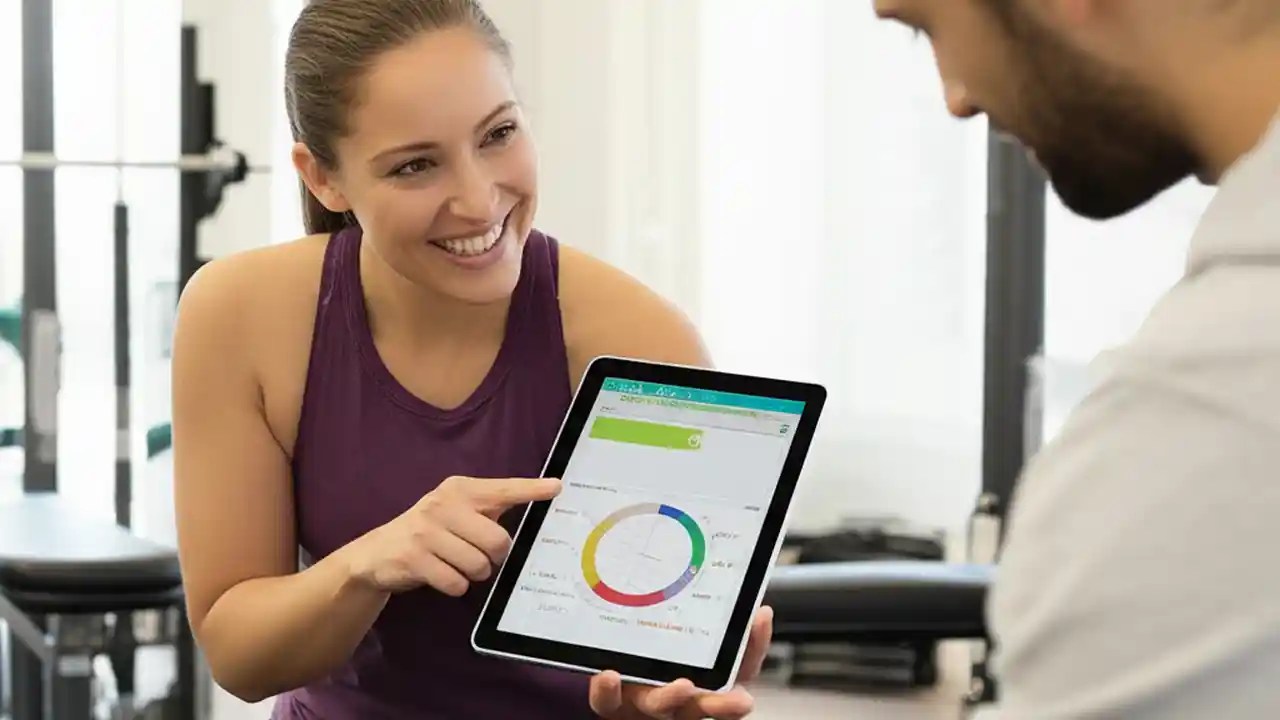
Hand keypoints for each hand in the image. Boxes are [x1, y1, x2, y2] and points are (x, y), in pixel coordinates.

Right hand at [347, 475, 562, 595]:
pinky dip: (455, 585)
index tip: (557, 487)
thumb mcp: (456, 511)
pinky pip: (456, 583)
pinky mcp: (414, 559)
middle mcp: (443, 505)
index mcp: (460, 490)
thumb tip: (533, 505)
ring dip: (474, 574)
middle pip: (498, 541)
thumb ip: (488, 509)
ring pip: (478, 566)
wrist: (377, 552)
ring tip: (456, 564)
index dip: (531, 490)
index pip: (503, 489)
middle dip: (494, 557)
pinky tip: (441, 575)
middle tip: (480, 555)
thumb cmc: (430, 531)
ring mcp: (427, 532)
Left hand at [588, 606, 773, 719]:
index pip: (737, 671)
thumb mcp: (687, 633)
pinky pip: (607, 702)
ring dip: (671, 698)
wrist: (593, 669)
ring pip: (660, 706)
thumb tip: (759, 611)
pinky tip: (610, 675)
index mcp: (701, 680)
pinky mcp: (611, 701)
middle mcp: (676, 696)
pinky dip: (608, 691)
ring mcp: (643, 700)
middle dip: (724, 705)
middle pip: (704, 705)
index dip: (752, 652)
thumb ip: (719, 623)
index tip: (761, 630)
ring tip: (682, 686)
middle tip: (740, 701)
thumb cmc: (649, 651)